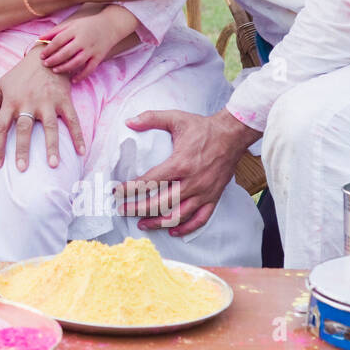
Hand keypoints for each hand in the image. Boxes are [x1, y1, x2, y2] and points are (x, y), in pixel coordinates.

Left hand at [0, 53, 84, 172]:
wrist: (43, 57)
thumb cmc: (19, 76)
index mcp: (11, 101)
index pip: (0, 127)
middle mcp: (28, 102)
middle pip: (24, 129)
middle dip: (22, 149)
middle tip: (22, 168)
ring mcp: (48, 102)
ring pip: (50, 127)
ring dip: (52, 146)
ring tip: (53, 165)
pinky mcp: (64, 100)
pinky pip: (72, 120)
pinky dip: (78, 135)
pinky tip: (81, 152)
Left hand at [38, 11, 126, 78]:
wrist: (110, 25)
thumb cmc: (87, 25)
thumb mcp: (72, 24)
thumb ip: (56, 31)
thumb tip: (39, 39)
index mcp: (75, 30)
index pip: (59, 40)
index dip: (49, 49)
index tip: (41, 55)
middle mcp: (83, 40)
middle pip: (66, 52)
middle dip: (54, 59)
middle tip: (45, 64)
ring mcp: (92, 49)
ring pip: (77, 62)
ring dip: (65, 68)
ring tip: (55, 70)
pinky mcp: (99, 57)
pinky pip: (90, 69)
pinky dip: (81, 75)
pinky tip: (73, 80)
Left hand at [119, 108, 259, 234]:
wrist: (232, 135)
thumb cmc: (203, 127)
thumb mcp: (176, 118)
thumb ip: (151, 118)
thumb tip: (129, 121)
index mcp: (180, 164)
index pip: (149, 181)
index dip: (131, 188)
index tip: (117, 191)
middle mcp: (192, 182)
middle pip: (161, 203)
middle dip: (139, 209)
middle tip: (123, 210)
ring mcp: (204, 192)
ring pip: (179, 215)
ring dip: (159, 222)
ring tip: (143, 224)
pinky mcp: (214, 197)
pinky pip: (200, 219)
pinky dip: (186, 228)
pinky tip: (172, 231)